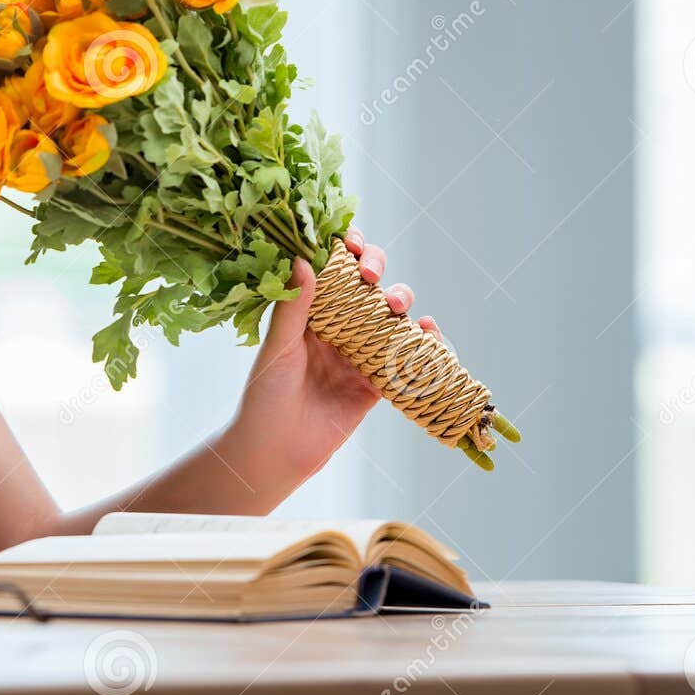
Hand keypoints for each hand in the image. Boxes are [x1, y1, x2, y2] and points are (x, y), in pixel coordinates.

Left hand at [223, 226, 440, 500]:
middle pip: (365, 284)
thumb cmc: (265, 396)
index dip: (344, 250)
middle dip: (375, 269)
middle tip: (370, 276)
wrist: (276, 451)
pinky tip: (429, 331)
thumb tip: (304, 259)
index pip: (330, 269)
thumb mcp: (277, 347)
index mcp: (308, 312)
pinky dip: (425, 341)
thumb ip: (294, 306)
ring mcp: (359, 353)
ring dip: (401, 301)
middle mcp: (336, 327)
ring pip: (390, 315)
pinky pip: (407, 356)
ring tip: (397, 306)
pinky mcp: (377, 382)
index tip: (350, 243)